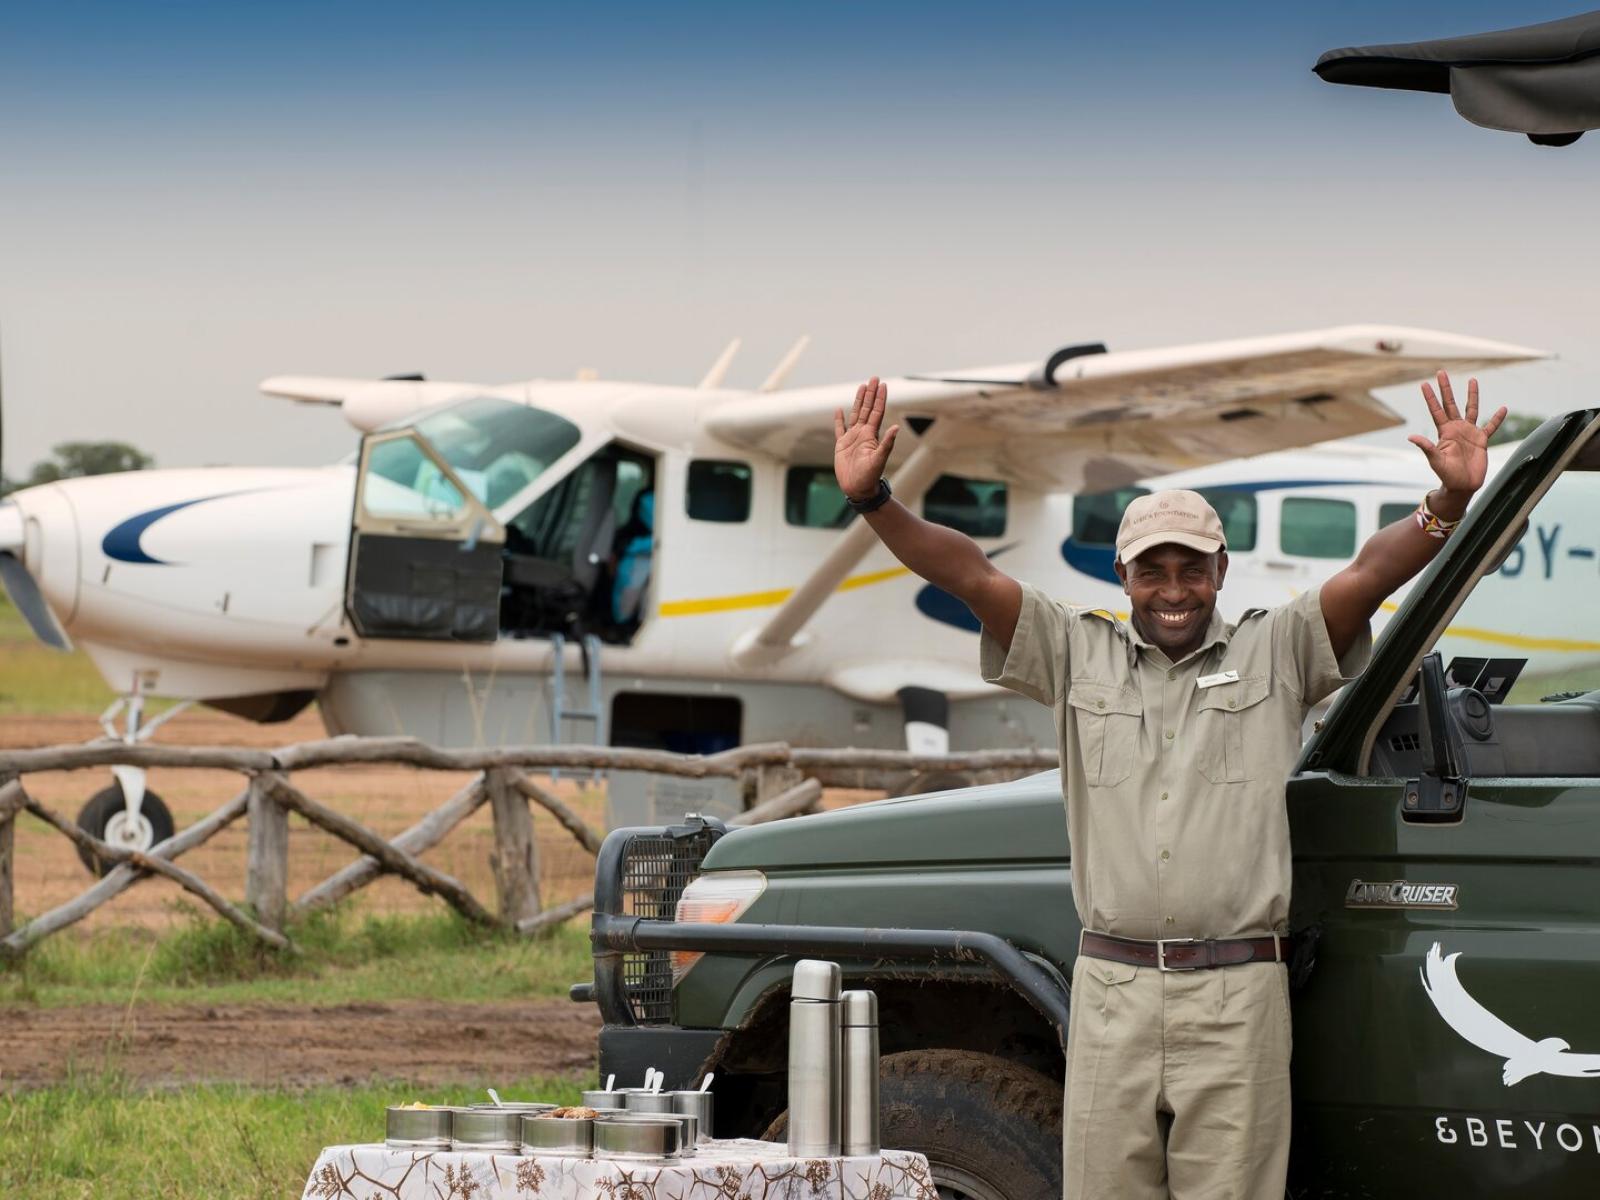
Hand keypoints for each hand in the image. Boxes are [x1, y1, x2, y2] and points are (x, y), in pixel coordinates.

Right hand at [834, 377, 899, 502]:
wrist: (858, 489)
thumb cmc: (869, 477)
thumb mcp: (879, 459)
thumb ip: (887, 443)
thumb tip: (896, 427)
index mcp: (871, 435)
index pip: (876, 412)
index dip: (879, 398)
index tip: (882, 384)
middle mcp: (863, 433)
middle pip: (867, 409)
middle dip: (870, 394)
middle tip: (873, 378)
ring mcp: (852, 438)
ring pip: (855, 414)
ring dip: (858, 401)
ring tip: (861, 387)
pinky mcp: (841, 445)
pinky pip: (839, 429)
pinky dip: (839, 419)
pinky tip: (839, 410)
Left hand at [1409, 371, 1506, 500]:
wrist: (1462, 486)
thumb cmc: (1446, 475)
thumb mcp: (1435, 460)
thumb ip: (1426, 447)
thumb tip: (1411, 437)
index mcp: (1444, 432)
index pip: (1436, 410)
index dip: (1430, 397)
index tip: (1424, 383)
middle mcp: (1456, 428)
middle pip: (1450, 404)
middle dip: (1446, 388)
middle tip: (1441, 372)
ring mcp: (1469, 433)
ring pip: (1472, 409)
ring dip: (1472, 395)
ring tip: (1472, 380)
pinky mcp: (1482, 440)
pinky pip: (1491, 426)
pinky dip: (1497, 418)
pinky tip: (1503, 408)